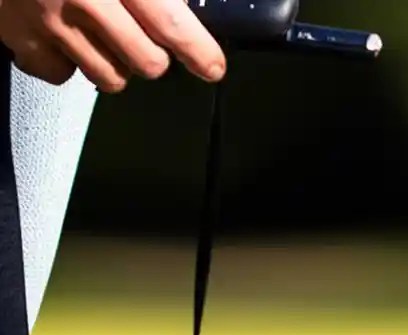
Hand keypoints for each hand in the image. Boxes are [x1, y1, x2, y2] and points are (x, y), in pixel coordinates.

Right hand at [0, 0, 225, 91]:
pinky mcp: (18, 37)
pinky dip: (67, 60)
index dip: (200, 53)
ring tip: (102, 32)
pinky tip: (64, 34)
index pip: (172, 25)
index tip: (212, 67)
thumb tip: (183, 3)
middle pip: (146, 64)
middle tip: (147, 38)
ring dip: (114, 61)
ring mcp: (47, 22)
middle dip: (154, 55)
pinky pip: (61, 73)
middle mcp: (83, 0)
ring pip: (107, 77)